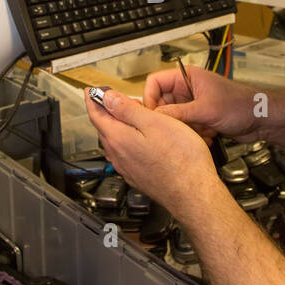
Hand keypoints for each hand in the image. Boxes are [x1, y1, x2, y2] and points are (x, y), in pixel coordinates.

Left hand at [84, 88, 218, 218]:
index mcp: (119, 139)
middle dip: (105, 111)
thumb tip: (107, 98)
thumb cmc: (181, 159)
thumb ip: (128, 109)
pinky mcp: (138, 176)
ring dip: (116, 126)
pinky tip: (138, 138)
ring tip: (127, 115)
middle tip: (111, 99)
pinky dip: (125, 140)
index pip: (97, 115)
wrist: (193, 193)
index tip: (91, 91)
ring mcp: (127, 168)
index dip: (93, 100)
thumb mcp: (154, 122)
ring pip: (114, 142)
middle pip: (104, 128)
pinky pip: (124, 154)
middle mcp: (118, 156)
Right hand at [143, 65, 256, 140]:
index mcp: (186, 77)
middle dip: (171, 118)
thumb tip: (154, 116)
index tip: (152, 114)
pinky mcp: (198, 118)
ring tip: (201, 130)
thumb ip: (178, 113)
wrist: (260, 119)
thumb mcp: (206, 109)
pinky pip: (184, 127)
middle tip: (179, 127)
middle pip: (162, 103)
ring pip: (173, 118)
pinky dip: (193, 134)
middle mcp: (187, 89)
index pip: (155, 82)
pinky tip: (208, 135)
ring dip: (185, 128)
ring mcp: (192, 104)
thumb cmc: (241, 105)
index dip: (149, 98)